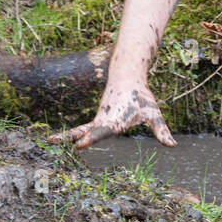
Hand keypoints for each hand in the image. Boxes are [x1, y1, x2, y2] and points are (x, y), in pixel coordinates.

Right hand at [47, 85, 175, 148]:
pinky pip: (83, 128)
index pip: (101, 133)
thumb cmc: (142, 97)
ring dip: (66, 136)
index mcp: (114, 121)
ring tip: (50, 141)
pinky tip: (65, 141)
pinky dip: (73, 135)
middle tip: (53, 141)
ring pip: (79, 129)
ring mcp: (97, 119)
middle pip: (83, 131)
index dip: (91, 139)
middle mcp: (102, 120)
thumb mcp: (154, 114)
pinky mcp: (97, 118)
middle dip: (70, 137)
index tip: (79, 145)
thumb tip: (172, 145)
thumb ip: (161, 130)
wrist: (128, 77)